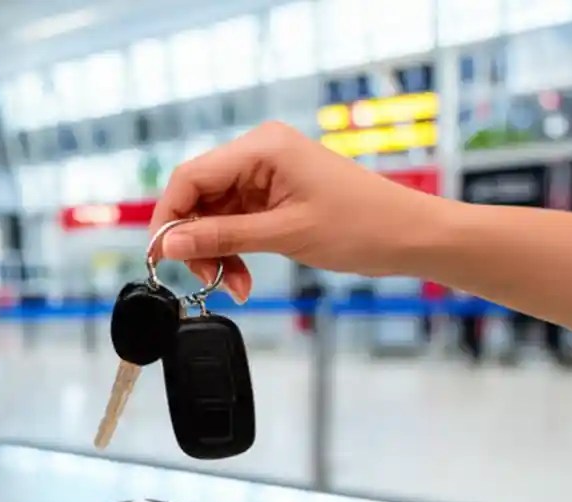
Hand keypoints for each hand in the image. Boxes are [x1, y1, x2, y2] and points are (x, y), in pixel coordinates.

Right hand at [150, 121, 446, 301]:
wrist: (410, 236)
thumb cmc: (362, 226)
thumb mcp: (284, 235)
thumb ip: (222, 237)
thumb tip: (168, 244)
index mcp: (262, 147)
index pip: (190, 177)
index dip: (169, 218)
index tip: (161, 257)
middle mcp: (259, 153)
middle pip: (198, 196)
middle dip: (195, 241)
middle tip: (206, 279)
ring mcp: (267, 173)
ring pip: (213, 213)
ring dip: (216, 252)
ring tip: (234, 284)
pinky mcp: (274, 194)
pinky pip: (235, 221)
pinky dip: (233, 250)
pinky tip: (242, 276)